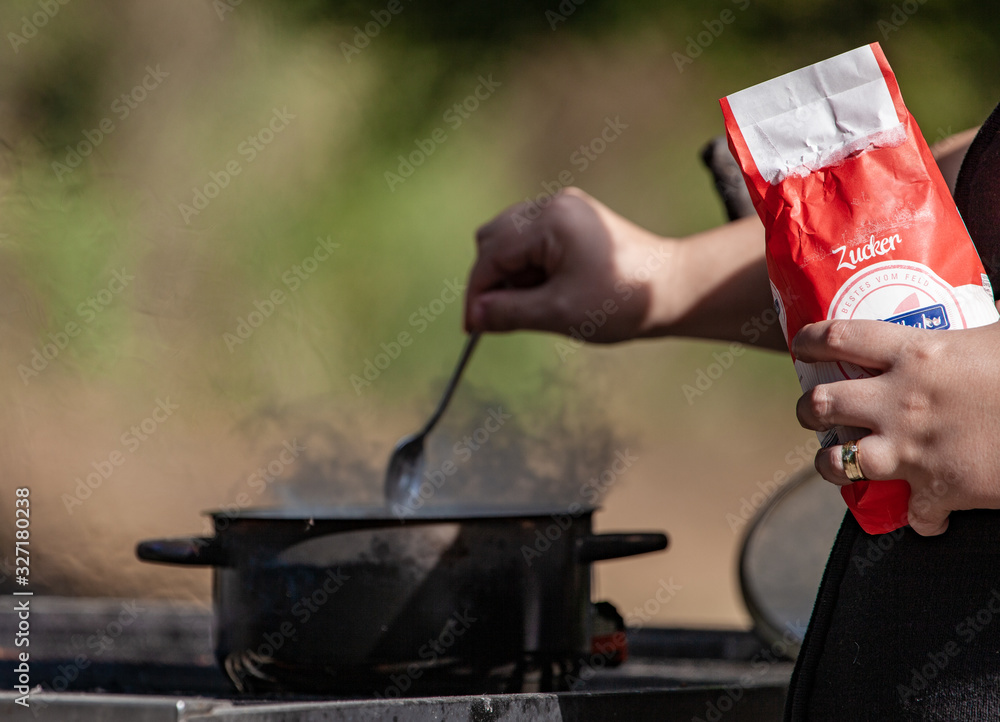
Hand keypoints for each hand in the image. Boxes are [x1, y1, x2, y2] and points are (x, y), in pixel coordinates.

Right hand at [464, 187, 674, 342]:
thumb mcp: (559, 313)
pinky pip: (532, 241)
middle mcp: (554, 204)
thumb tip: (474, 318)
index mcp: (549, 220)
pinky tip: (551, 290)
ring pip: (510, 239)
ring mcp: (565, 210)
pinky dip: (530, 267)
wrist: (675, 290)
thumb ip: (509, 313)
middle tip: (507, 317)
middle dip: (493, 280)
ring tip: (540, 302)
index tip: (473, 328)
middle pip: (493, 239)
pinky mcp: (574, 221)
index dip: (477, 294)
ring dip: (511, 274)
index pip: (490, 255)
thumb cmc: (621, 301)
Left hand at [793, 317, 999, 535]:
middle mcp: (900, 401)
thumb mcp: (998, 335)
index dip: (809, 340)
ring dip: (830, 463)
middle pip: (820, 404)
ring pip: (837, 462)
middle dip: (806, 409)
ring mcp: (912, 449)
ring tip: (834, 460)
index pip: (839, 338)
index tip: (799, 345)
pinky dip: (918, 515)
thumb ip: (972, 327)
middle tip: (810, 410)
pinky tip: (926, 512)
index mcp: (915, 352)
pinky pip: (910, 513)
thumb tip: (977, 309)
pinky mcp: (938, 491)